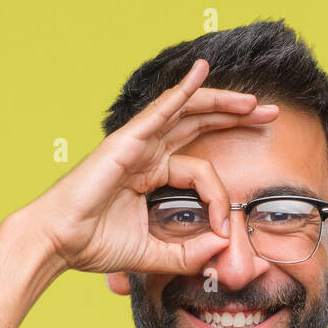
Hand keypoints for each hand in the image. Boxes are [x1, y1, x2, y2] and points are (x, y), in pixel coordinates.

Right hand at [27, 58, 279, 275]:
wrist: (57, 242)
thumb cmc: (92, 244)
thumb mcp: (152, 254)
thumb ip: (186, 255)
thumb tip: (221, 249)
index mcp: (150, 175)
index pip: (200, 173)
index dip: (219, 199)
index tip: (222, 230)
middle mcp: (146, 154)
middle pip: (198, 125)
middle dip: (235, 118)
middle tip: (269, 115)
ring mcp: (137, 144)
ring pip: (186, 112)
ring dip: (221, 102)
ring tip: (252, 101)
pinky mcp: (127, 141)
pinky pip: (160, 111)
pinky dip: (182, 91)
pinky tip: (201, 72)